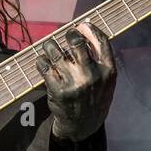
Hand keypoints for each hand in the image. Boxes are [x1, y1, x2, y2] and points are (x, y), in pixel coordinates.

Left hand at [35, 20, 115, 142]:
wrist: (83, 125)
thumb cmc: (94, 97)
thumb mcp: (107, 80)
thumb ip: (100, 59)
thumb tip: (85, 30)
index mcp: (108, 71)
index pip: (101, 40)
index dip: (90, 29)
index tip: (81, 25)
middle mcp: (92, 75)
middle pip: (76, 42)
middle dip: (68, 34)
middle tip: (64, 35)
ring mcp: (74, 82)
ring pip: (55, 51)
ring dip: (50, 46)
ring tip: (49, 48)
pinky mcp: (58, 89)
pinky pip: (44, 65)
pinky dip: (41, 61)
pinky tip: (43, 62)